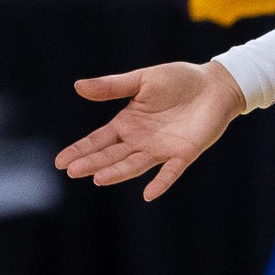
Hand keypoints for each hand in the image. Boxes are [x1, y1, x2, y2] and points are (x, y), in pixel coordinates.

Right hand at [54, 61, 245, 200]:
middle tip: (72, 171)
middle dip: (92, 163)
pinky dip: (160, 182)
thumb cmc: (178, 80)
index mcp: (128, 123)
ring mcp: (161, 149)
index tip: (60, 162)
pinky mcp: (184, 154)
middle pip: (111, 155)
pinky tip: (148, 194)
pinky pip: (170, 171)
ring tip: (97, 178)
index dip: (80, 150)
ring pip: (134, 165)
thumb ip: (112, 87)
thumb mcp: (142, 80)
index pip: (98, 140)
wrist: (214, 84)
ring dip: (117, 172)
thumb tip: (77, 86)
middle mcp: (140, 140)